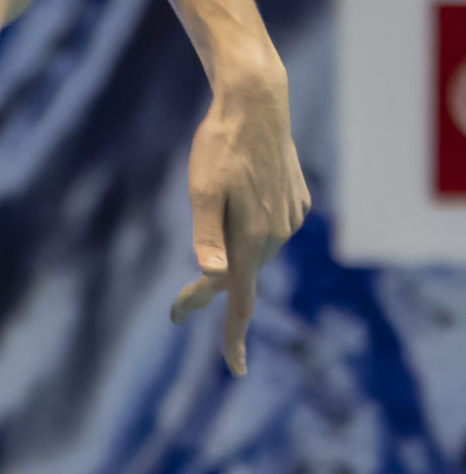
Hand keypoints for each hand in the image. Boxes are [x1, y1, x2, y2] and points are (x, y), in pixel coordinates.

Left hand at [169, 67, 310, 375]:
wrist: (256, 104)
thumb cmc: (219, 146)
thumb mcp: (201, 191)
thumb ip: (206, 236)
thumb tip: (215, 278)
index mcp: (252, 238)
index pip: (242, 300)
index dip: (234, 337)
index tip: (234, 369)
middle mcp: (278, 233)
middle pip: (242, 277)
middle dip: (212, 292)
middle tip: (177, 308)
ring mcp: (292, 217)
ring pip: (254, 252)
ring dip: (232, 256)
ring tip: (209, 221)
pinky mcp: (296, 202)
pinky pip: (267, 228)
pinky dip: (249, 230)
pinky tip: (240, 200)